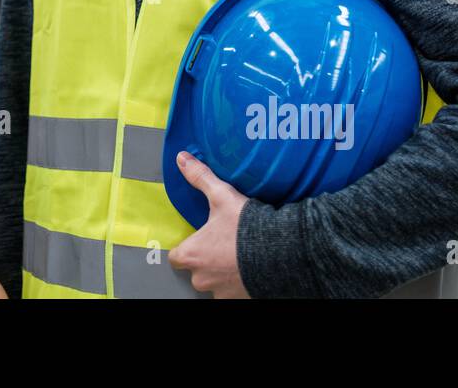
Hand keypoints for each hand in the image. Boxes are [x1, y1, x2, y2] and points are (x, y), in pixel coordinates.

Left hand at [167, 150, 251, 298]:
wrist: (281, 252)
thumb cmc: (246, 228)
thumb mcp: (222, 197)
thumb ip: (200, 178)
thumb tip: (183, 159)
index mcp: (192, 255)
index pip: (176, 257)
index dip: (186, 248)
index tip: (198, 241)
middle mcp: (202, 278)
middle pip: (196, 272)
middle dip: (207, 261)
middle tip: (223, 246)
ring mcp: (221, 292)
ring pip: (215, 284)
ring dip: (222, 273)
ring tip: (238, 257)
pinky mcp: (239, 299)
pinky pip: (233, 293)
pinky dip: (239, 283)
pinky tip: (250, 269)